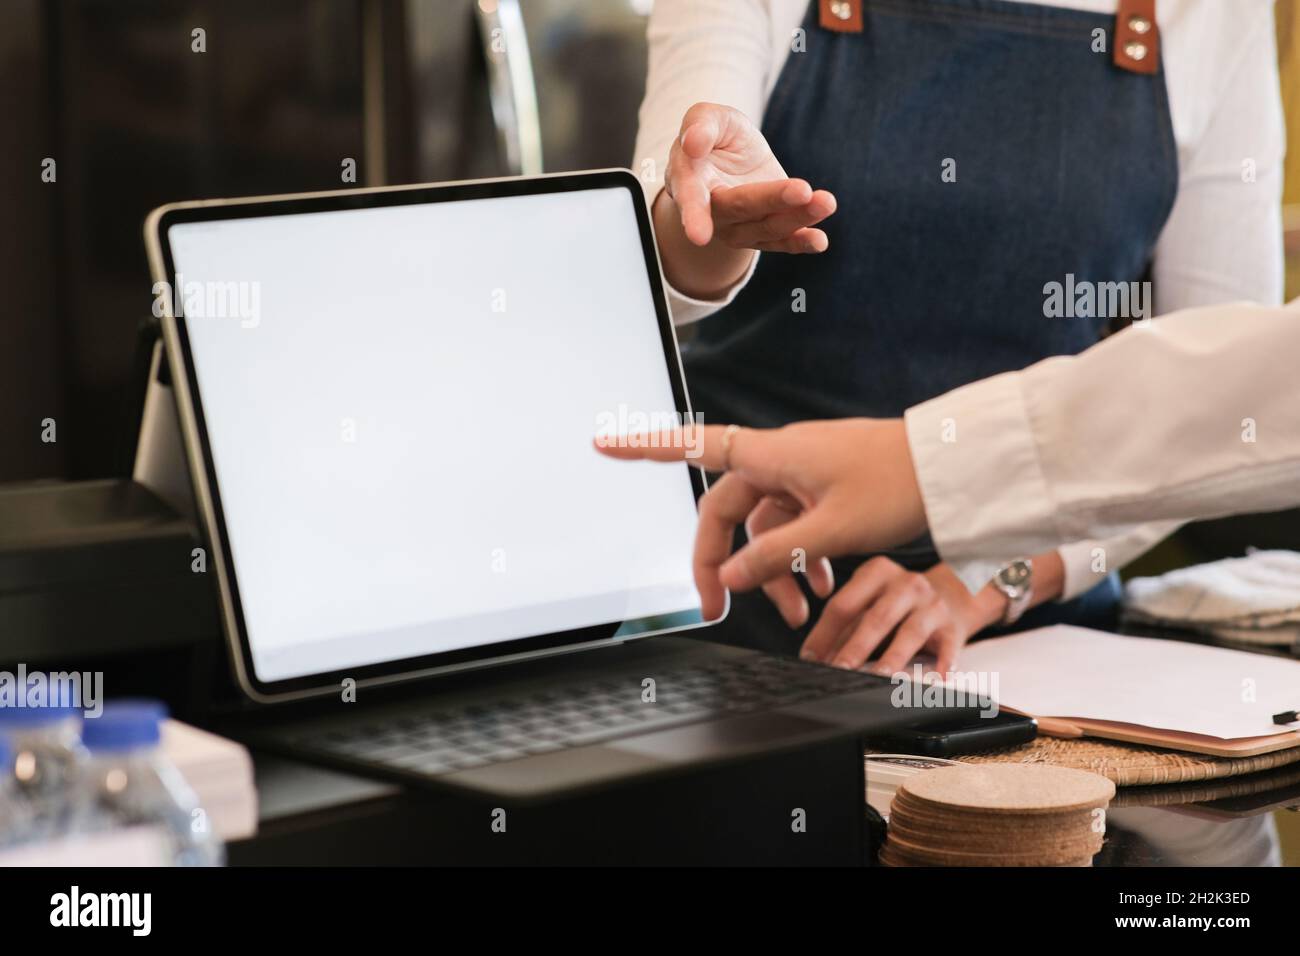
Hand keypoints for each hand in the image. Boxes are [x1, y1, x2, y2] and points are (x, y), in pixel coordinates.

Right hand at [593, 420, 927, 620]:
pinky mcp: (828, 486)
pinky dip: (802, 559)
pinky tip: (824, 590)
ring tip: (802, 615)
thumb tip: (727, 576)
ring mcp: (805, 473)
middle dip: (722, 563)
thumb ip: (774, 555)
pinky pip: (797, 525)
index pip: (693, 445)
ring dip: (775, 572)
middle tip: (717, 608)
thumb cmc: (898, 484)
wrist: (955, 468)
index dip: (644, 447)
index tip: (602, 444)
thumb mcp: (831, 531)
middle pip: (728, 511)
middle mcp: (781, 459)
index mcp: (772, 455)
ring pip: (767, 526)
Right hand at [664, 102, 836, 251]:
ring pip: (766, 227)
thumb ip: (700, 123)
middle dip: (771, 200)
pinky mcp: (763, 233)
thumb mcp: (708, 117)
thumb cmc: (713, 135)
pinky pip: (781, 242)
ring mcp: (738, 228)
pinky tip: (820, 241)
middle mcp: (711, 212)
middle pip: (740, 209)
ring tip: (825, 202)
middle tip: (801, 190)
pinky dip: (801, 242)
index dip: (694, 216)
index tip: (699, 236)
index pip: (691, 198)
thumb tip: (693, 143)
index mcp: (688, 182)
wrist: (729, 160)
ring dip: (797, 218)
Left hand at [801, 559, 1002, 673]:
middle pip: (876, 617)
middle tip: (839, 669)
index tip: (809, 658)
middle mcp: (906, 584)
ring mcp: (932, 604)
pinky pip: (949, 647)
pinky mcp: (953, 627)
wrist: (955, 592)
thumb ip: (846, 627)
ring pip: (910, 632)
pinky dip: (943, 663)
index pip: (844, 604)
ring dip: (893, 657)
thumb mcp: (872, 602)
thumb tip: (817, 658)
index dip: (824, 633)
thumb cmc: (901, 601)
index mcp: (877, 573)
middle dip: (855, 647)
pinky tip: (935, 679)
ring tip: (878, 677)